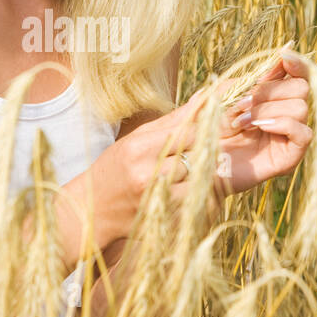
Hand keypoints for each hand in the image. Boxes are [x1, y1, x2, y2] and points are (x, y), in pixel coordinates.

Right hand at [108, 67, 262, 225]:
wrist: (91, 212)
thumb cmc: (115, 170)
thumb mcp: (137, 139)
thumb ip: (174, 121)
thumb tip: (207, 96)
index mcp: (140, 147)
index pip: (190, 132)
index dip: (211, 127)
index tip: (225, 123)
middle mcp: (148, 173)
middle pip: (199, 157)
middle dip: (212, 153)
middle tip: (221, 150)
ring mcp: (156, 199)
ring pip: (202, 183)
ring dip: (210, 177)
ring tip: (206, 173)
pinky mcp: (164, 220)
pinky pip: (199, 206)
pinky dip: (205, 199)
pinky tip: (198, 194)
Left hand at [213, 51, 311, 196]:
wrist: (195, 159)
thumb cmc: (204, 125)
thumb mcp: (223, 93)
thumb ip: (252, 77)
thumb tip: (284, 54)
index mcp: (270, 96)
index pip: (297, 73)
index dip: (296, 62)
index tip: (284, 56)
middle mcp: (283, 114)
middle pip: (301, 87)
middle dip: (270, 91)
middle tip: (242, 105)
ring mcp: (286, 136)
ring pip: (301, 108)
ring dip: (268, 110)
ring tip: (242, 122)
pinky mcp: (288, 158)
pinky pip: (305, 134)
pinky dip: (283, 124)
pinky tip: (260, 129)